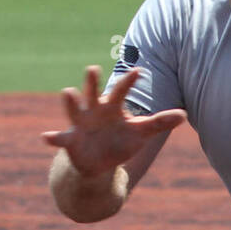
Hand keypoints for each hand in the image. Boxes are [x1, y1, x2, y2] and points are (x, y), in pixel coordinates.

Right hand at [42, 66, 185, 178]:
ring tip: (68, 92)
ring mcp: (80, 125)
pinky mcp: (70, 141)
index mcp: (112, 107)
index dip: (129, 82)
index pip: (121, 91)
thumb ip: (160, 123)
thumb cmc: (120, 141)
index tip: (139, 70)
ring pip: (74, 110)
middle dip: (92, 82)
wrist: (99, 161)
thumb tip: (184, 115)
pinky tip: (45, 137)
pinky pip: (60, 139)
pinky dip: (53, 138)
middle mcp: (94, 111)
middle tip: (93, 68)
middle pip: (93, 93)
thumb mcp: (141, 133)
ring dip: (70, 102)